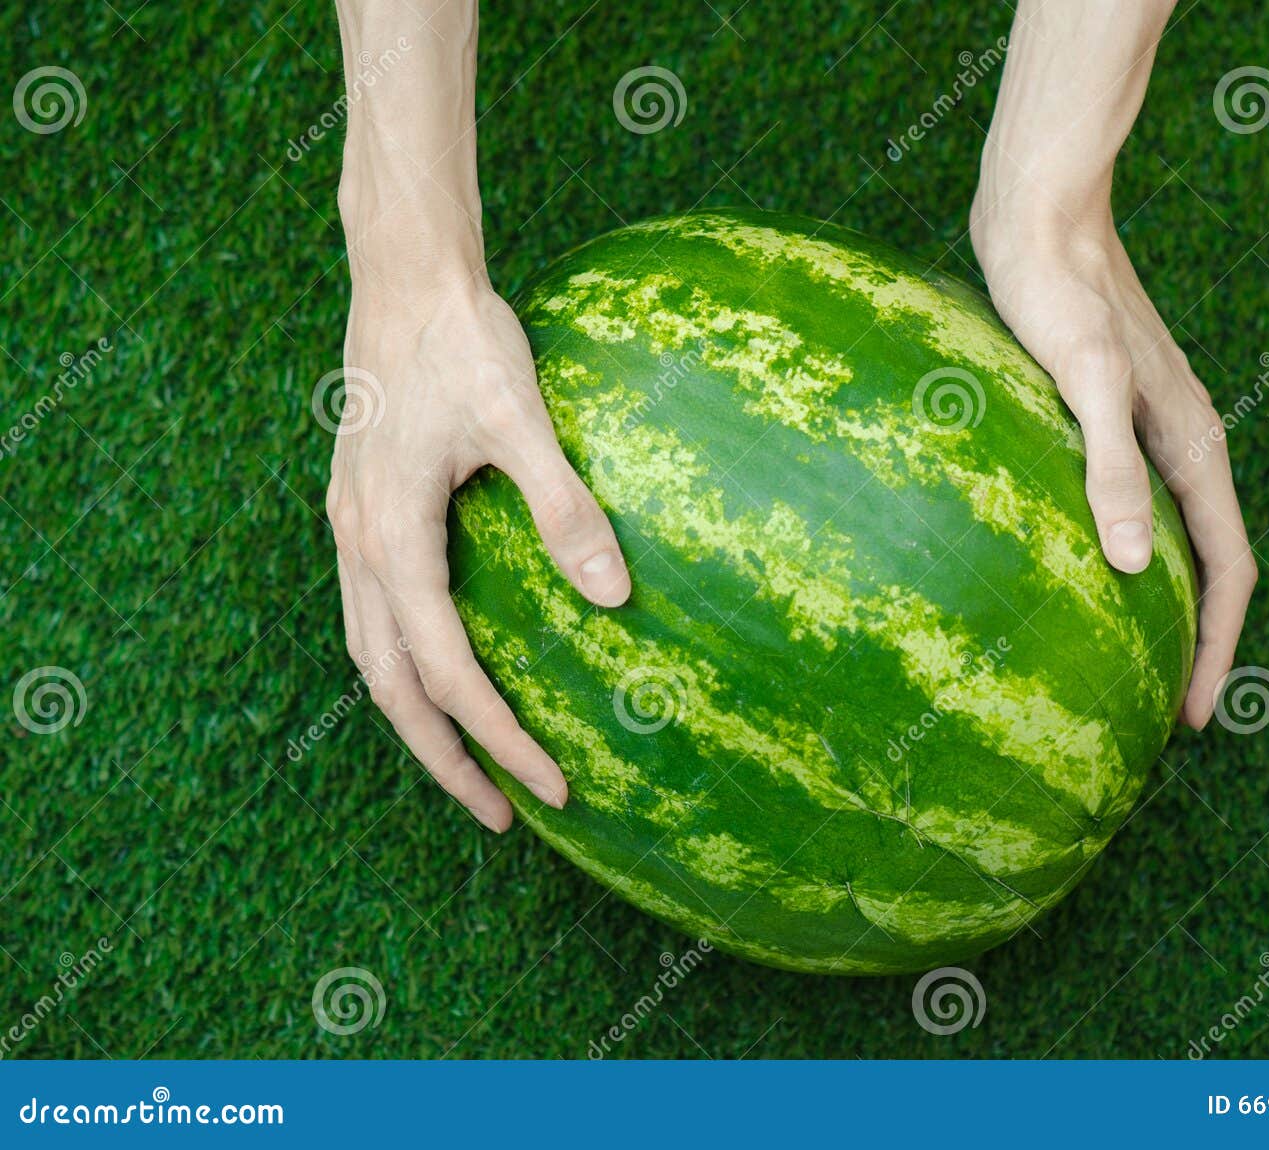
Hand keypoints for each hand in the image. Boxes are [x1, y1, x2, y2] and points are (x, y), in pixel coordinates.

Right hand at [326, 280, 631, 828]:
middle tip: (507, 816)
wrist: (403, 274)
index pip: (446, 670)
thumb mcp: (521, 420)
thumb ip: (564, 509)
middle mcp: (358, 545)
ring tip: (475, 768)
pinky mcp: (364, 511)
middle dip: (447, 760)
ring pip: (375, 658)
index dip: (498, 737)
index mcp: (391, 535)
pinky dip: (409, 668)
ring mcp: (352, 530)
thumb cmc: (463, 340)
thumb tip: (614, 599)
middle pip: (391, 687)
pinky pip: (376, 617)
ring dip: (422, 721)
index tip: (552, 785)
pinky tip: (450, 674)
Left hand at [972, 194, 1255, 728]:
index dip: (1216, 646)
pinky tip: (1074, 566)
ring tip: (1130, 655)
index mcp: (1192, 442)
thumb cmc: (1058, 289)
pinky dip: (1120, 547)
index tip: (1196, 715)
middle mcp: (1181, 441)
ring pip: (1170, 532)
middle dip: (1196, 637)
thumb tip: (1131, 565)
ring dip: (1161, 596)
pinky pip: (1128, 499)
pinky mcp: (1104, 412)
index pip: (1228, 569)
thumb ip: (1109, 465)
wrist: (1041, 213)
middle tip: (1165, 706)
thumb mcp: (1083, 377)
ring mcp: (1145, 427)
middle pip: (1208, 560)